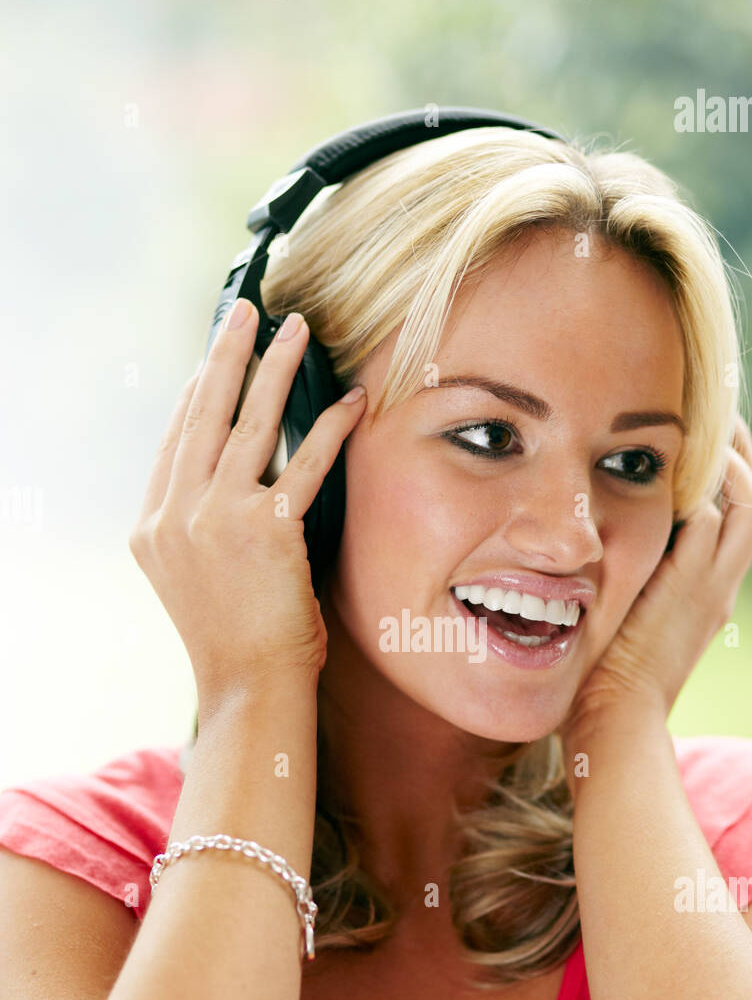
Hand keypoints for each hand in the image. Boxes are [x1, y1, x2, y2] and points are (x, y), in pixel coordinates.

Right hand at [128, 299, 366, 701]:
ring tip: (295, 329)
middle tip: (246, 311)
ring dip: (275, 368)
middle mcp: (174, 517)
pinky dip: (330, 428)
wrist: (249, 688)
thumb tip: (232, 478)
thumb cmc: (236, 640)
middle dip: (226, 354)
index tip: (218, 353)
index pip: (175, 441)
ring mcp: (214, 520)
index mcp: (151, 528)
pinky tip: (350, 399)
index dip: (199, 389)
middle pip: (201, 415)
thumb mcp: (195, 578)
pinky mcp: (264, 531)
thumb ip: (199, 527)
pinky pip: (303, 463)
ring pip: (247, 424)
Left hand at [560, 415, 751, 742]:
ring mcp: (712, 587)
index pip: (730, 517)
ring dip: (729, 455)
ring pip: (748, 502)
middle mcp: (720, 586)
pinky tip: (677, 454)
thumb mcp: (619, 624)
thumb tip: (580, 555)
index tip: (697, 438)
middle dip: (736, 451)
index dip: (721, 475)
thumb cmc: (600, 686)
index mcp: (705, 594)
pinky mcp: (695, 589)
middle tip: (712, 410)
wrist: (614, 723)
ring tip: (705, 416)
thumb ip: (619, 587)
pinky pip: (715, 518)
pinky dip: (706, 483)